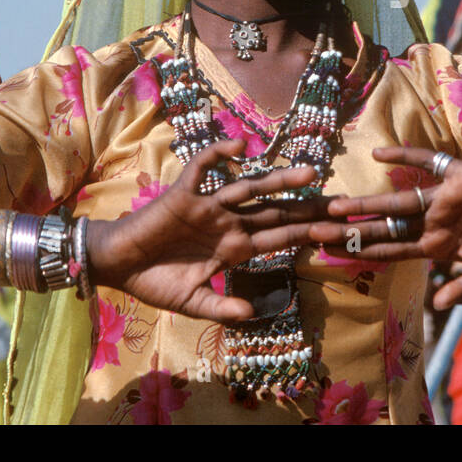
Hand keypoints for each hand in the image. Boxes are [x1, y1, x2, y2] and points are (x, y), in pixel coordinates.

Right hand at [87, 139, 332, 322]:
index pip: (280, 240)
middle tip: (343, 202)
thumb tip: (253, 315)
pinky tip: (241, 146)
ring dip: (278, 181)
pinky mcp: (184, 195)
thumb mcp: (192, 303)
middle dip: (308, 208)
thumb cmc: (153, 282)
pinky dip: (219, 154)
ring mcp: (208, 208)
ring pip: (249, 188)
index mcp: (234, 249)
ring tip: (310, 173)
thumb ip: (222, 307)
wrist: (117, 265)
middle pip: (275, 212)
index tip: (340, 232)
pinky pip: (203, 168)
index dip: (308, 236)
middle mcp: (228, 224)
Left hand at [311, 146, 461, 310]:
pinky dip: (405, 155)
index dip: (361, 253)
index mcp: (436, 247)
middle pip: (384, 226)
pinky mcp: (458, 175)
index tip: (329, 255)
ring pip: (397, 199)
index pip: (390, 250)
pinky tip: (378, 151)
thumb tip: (437, 306)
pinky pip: (427, 162)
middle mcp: (432, 221)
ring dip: (367, 202)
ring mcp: (442, 198)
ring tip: (334, 205)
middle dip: (350, 230)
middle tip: (313, 232)